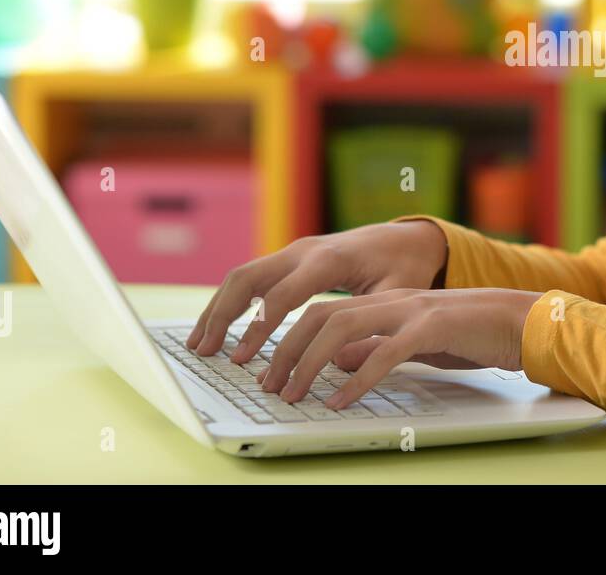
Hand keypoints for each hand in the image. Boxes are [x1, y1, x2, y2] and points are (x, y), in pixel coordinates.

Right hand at [186, 219, 447, 358]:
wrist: (406, 238)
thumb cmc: (404, 267)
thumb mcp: (399, 295)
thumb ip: (371, 326)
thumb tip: (340, 367)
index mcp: (329, 259)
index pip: (283, 295)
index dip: (259, 328)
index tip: (241, 358)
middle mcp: (305, 250)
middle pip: (249, 278)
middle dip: (222, 316)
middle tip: (205, 352)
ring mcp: (294, 251)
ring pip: (243, 275)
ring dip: (218, 308)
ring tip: (199, 344)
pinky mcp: (290, 258)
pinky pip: (252, 277)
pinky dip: (230, 301)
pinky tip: (217, 326)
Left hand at [258, 288, 543, 409]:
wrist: (522, 322)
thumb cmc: (472, 335)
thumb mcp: (414, 344)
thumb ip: (376, 348)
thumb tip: (337, 363)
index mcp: (387, 301)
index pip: (323, 311)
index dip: (290, 338)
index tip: (271, 370)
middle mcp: (393, 300)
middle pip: (322, 315)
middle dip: (288, 350)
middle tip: (271, 385)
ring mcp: (412, 311)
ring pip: (343, 327)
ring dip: (310, 363)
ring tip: (295, 393)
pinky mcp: (433, 329)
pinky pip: (386, 353)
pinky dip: (357, 378)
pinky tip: (340, 400)